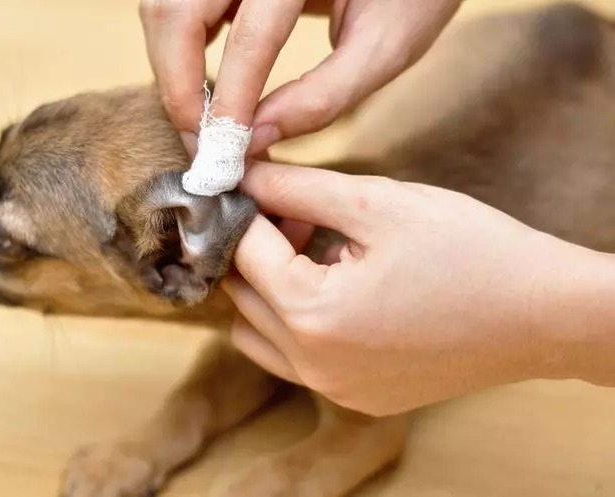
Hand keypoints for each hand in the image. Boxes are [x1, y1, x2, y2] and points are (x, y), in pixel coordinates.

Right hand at [139, 0, 461, 154]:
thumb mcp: (384, 48)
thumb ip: (323, 97)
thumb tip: (257, 141)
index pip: (250, 36)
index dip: (229, 101)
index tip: (222, 157)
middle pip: (176, 12)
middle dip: (178, 86)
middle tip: (200, 144)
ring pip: (164, 7)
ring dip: (170, 67)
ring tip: (202, 119)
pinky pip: (176, 4)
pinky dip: (176, 47)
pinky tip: (202, 82)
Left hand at [224, 162, 614, 415]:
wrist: (542, 314)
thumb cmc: (471, 251)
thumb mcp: (378, 204)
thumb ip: (299, 188)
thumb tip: (245, 175)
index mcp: (313, 315)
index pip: (243, 249)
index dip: (244, 206)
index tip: (252, 179)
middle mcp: (313, 364)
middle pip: (243, 293)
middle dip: (256, 244)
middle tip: (294, 210)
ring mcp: (333, 387)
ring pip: (259, 331)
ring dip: (268, 285)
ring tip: (315, 248)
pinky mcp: (354, 396)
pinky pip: (294, 357)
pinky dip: (295, 320)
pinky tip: (336, 286)